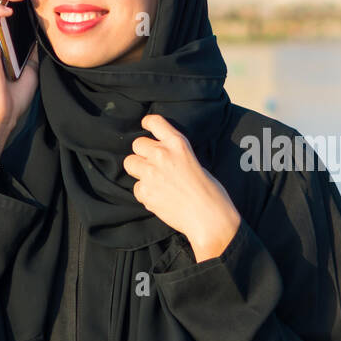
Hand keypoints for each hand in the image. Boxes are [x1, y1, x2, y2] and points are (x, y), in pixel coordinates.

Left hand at [123, 114, 240, 261]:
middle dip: (143, 152)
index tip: (145, 126)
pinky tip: (159, 198)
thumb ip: (176, 157)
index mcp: (178, 144)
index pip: (155, 122)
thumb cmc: (210, 193)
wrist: (210, 218)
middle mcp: (162, 154)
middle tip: (152, 164)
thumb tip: (162, 159)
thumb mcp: (196, 163)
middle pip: (137, 144)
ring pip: (130, 163)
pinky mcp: (145, 192)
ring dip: (138, 170)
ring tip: (152, 180)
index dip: (147, 123)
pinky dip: (145, 193)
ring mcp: (151, 173)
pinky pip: (136, 188)